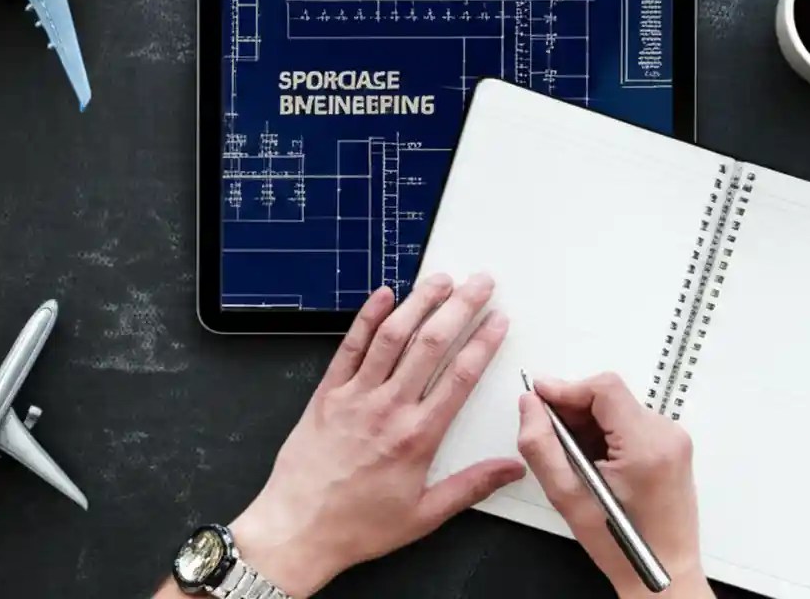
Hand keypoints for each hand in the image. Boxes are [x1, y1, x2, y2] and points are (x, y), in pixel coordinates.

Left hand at [230, 274, 523, 596]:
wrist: (297, 530)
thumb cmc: (357, 526)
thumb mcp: (424, 515)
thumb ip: (472, 486)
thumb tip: (512, 468)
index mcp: (418, 436)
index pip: (460, 376)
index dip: (484, 342)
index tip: (498, 320)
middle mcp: (388, 408)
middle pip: (432, 344)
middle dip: (460, 307)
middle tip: (480, 283)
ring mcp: (355, 396)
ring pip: (393, 336)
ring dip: (419, 302)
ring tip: (440, 279)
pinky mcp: (327, 394)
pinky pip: (350, 347)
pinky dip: (367, 317)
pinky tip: (383, 294)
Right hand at [517, 373, 714, 598]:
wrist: (665, 574)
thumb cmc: (623, 546)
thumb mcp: (567, 497)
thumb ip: (541, 446)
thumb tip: (530, 406)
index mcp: (646, 446)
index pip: (604, 389)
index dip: (566, 388)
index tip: (539, 396)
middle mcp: (667, 436)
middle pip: (610, 396)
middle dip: (574, 409)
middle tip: (550, 435)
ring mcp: (674, 440)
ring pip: (618, 409)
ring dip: (589, 423)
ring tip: (575, 459)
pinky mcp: (672, 447)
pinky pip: (631, 423)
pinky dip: (606, 433)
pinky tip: (595, 462)